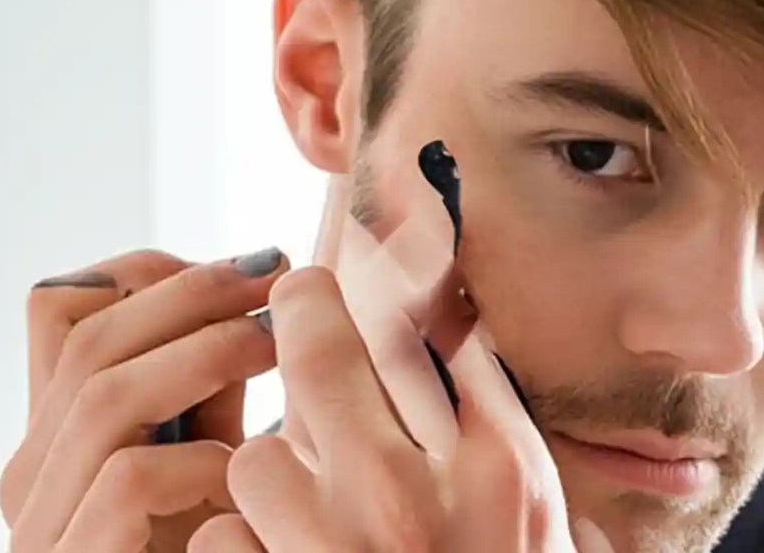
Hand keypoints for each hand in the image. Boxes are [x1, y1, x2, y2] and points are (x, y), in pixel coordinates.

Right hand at [0, 247, 286, 551]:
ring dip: (204, 354)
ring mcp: (38, 527)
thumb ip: (209, 392)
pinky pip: (128, 479)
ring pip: (102, 396)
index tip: (240, 272)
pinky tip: (247, 474)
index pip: (59, 309)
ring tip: (279, 348)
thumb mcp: (210, 464)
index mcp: (51, 439)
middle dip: (190, 294)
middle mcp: (27, 476)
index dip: (146, 274)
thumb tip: (250, 294)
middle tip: (273, 275)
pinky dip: (201, 462)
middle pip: (86, 339)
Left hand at [190, 265, 611, 552]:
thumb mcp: (536, 530)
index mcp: (504, 475)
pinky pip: (227, 542)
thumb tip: (454, 324)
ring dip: (266, 478)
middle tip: (292, 301)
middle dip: (299, 314)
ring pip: (258, 455)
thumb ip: (498, 442)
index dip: (389, 270)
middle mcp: (422, 498)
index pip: (431, 324)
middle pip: (326, 343)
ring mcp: (341, 551)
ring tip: (298, 511)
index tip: (366, 242)